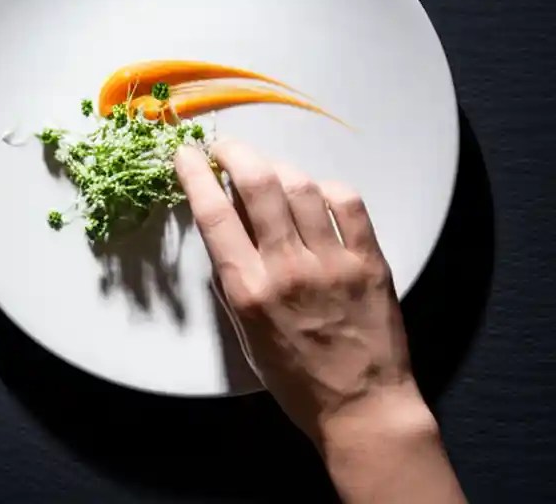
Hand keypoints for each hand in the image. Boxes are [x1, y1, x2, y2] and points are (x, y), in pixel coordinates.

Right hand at [176, 142, 463, 501]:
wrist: (362, 407)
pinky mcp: (369, 261)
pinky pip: (347, 202)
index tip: (186, 154)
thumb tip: (226, 227)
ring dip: (277, 167)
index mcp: (248, 290)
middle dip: (236, 153)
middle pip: (259, 184)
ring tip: (268, 170)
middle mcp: (287, 268)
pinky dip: (325, 187)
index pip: (213, 214)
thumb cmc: (295, 378)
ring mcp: (332, 261)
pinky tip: (315, 193)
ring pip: (301, 185)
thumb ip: (233, 279)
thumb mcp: (245, 333)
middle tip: (226, 149)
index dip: (194, 174)